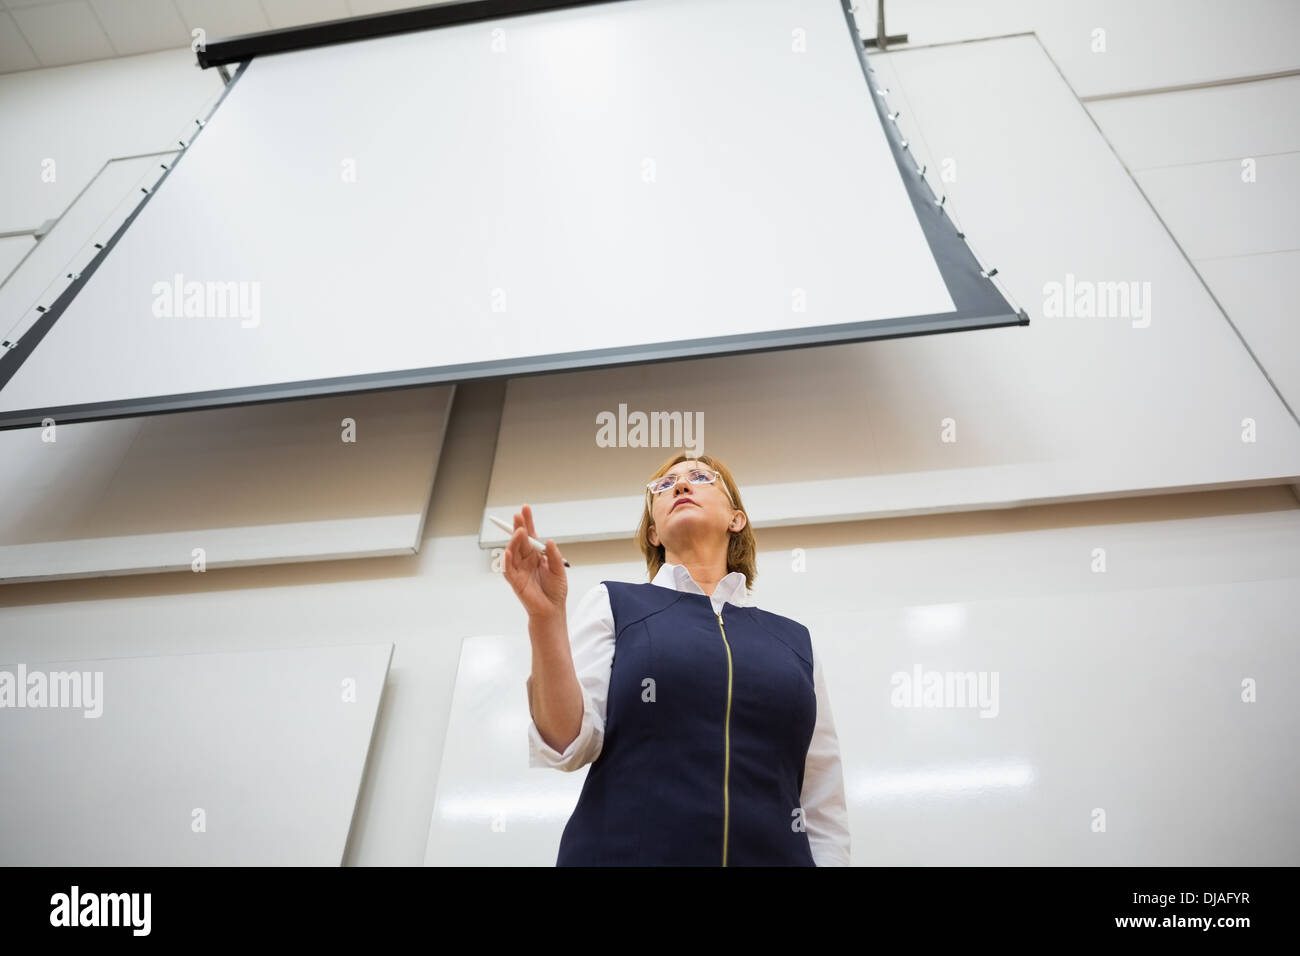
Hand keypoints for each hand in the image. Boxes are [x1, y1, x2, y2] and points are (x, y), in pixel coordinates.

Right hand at [502, 504, 567, 620]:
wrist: (552, 610)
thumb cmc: (555, 590)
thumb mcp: (559, 569)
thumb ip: (554, 555)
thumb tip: (548, 541)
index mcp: (536, 555)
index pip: (530, 535)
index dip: (527, 522)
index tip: (525, 508)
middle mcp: (526, 560)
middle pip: (520, 540)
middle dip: (518, 527)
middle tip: (518, 515)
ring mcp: (519, 570)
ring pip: (513, 551)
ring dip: (514, 541)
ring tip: (518, 531)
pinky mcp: (515, 581)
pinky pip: (508, 569)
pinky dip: (507, 561)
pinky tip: (508, 551)